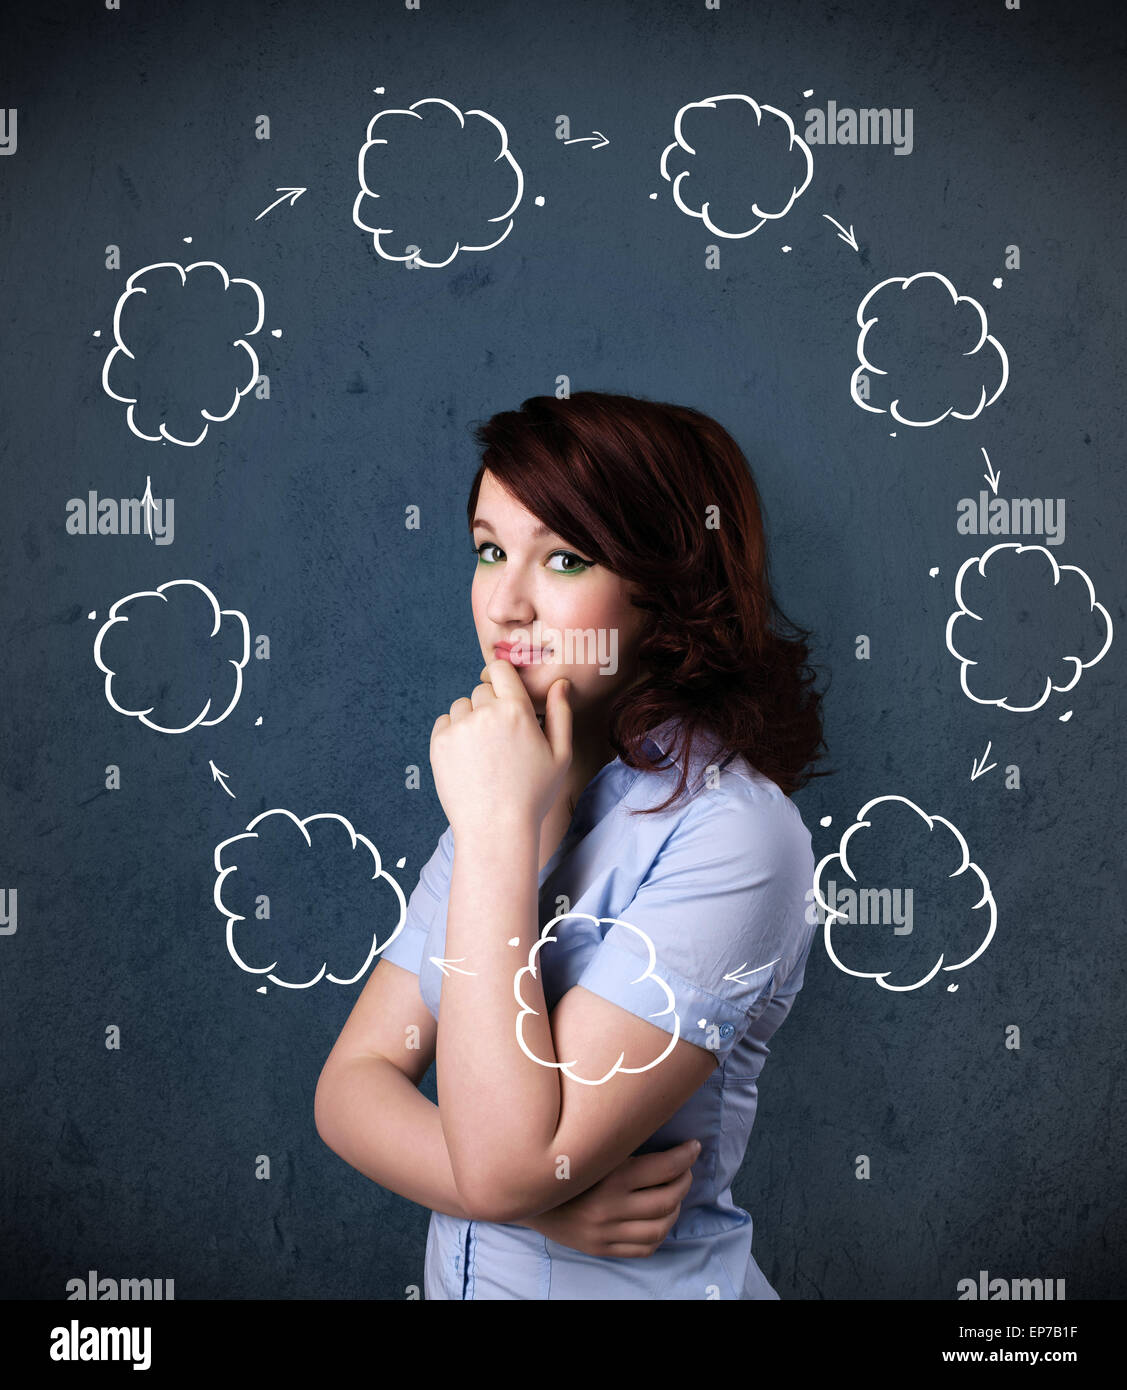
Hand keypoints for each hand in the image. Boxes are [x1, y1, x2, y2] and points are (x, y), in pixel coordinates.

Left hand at [430, 659, 571, 836]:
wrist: (496, 829)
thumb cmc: (533, 794)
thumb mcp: (560, 755)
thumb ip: (560, 714)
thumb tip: (560, 683)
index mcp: (516, 710)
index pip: (500, 669)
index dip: (502, 678)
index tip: (504, 694)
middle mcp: (485, 713)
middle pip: (481, 690)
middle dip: (490, 707)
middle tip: (500, 740)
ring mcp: (459, 728)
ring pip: (461, 706)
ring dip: (470, 719)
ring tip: (484, 752)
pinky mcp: (439, 744)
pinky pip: (444, 723)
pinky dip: (453, 733)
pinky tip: (469, 758)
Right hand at [517, 1139, 700, 1256]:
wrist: (524, 1192)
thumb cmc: (562, 1161)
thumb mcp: (592, 1145)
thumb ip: (621, 1140)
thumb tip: (657, 1116)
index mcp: (610, 1176)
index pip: (664, 1168)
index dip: (686, 1156)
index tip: (694, 1147)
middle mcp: (610, 1207)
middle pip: (667, 1199)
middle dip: (684, 1181)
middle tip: (686, 1169)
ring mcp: (606, 1232)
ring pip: (660, 1227)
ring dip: (676, 1209)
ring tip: (675, 1194)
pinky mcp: (601, 1248)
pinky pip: (643, 1249)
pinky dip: (659, 1234)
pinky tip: (660, 1219)